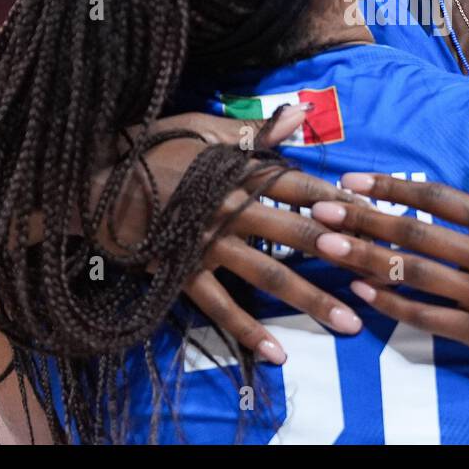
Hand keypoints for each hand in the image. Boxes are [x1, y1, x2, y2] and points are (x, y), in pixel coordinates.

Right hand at [103, 106, 364, 365]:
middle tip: (378, 276)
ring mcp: (207, 243)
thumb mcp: (202, 129)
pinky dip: (248, 331)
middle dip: (340, 255)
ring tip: (347, 323)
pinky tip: (278, 353)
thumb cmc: (151, 149)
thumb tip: (301, 115)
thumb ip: (254, 132)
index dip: (340, 202)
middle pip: (296, 234)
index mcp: (239, 171)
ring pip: (268, 274)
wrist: (90, 181)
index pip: (301, 187)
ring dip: (310, 299)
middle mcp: (230, 208)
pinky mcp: (181, 271)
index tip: (377, 216)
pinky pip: (219, 306)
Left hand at [307, 112, 468, 379]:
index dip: (394, 187)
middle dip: (366, 222)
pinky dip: (394, 306)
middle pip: (421, 236)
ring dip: (368, 261)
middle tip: (320, 212)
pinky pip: (429, 318)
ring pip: (418, 277)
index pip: (440, 198)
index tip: (351, 180)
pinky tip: (362, 293)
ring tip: (329, 248)